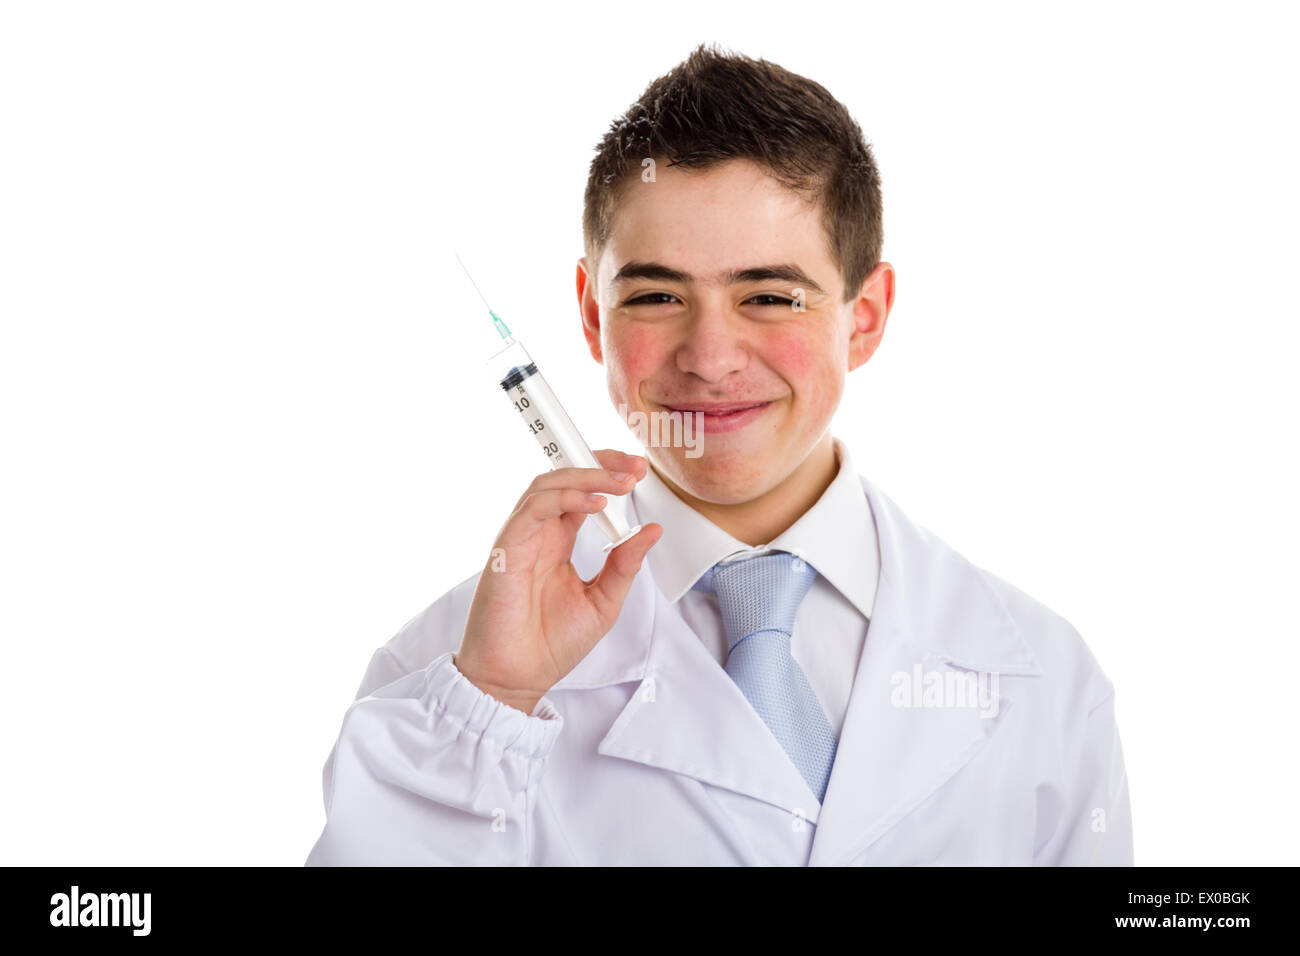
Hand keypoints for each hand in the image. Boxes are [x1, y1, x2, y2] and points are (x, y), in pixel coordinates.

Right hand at [454, 449, 662, 713]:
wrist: (518, 679)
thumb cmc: (550, 645)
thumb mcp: (604, 602)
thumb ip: (625, 565)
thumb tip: (651, 530)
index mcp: (557, 543)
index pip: (580, 493)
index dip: (607, 475)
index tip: (639, 470)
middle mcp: (538, 535)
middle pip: (563, 479)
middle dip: (600, 465)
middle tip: (635, 466)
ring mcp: (520, 539)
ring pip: (547, 486)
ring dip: (586, 477)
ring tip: (621, 481)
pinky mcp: (507, 550)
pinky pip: (533, 510)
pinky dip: (565, 499)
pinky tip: (595, 504)